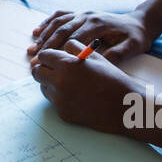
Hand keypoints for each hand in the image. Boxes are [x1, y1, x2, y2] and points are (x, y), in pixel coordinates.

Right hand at [27, 8, 158, 60]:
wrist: (139, 24)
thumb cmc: (135, 38)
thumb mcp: (132, 47)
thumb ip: (116, 54)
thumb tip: (97, 64)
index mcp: (98, 23)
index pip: (73, 37)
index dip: (59, 50)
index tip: (47, 62)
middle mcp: (87, 16)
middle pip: (62, 29)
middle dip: (46, 45)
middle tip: (34, 59)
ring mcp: (83, 13)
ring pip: (58, 22)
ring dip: (44, 35)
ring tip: (32, 49)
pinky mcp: (80, 14)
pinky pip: (60, 15)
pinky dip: (47, 23)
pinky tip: (37, 31)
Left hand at [31, 39, 146, 133]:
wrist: (125, 106)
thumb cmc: (113, 79)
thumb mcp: (95, 57)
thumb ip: (75, 48)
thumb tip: (62, 47)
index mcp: (67, 65)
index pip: (44, 55)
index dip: (49, 55)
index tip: (52, 57)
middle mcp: (59, 82)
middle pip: (37, 72)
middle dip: (44, 68)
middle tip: (54, 68)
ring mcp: (60, 100)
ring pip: (43, 87)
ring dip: (50, 82)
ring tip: (68, 82)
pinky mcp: (63, 113)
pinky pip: (53, 101)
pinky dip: (60, 97)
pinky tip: (75, 95)